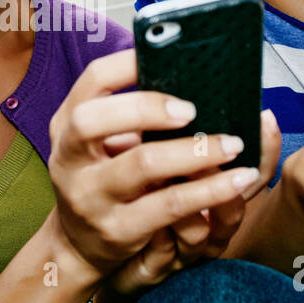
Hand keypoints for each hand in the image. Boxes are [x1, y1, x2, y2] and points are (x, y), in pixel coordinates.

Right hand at [47, 50, 261, 285]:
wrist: (80, 245)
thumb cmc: (103, 178)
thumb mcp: (101, 142)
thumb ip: (130, 114)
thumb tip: (190, 78)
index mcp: (67, 123)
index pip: (92, 80)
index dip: (129, 64)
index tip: (169, 57)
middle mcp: (69, 158)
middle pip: (94, 120)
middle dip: (146, 108)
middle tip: (193, 110)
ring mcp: (90, 196)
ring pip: (141, 164)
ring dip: (194, 152)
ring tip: (232, 144)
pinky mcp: (117, 229)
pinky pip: (169, 205)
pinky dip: (209, 190)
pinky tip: (236, 180)